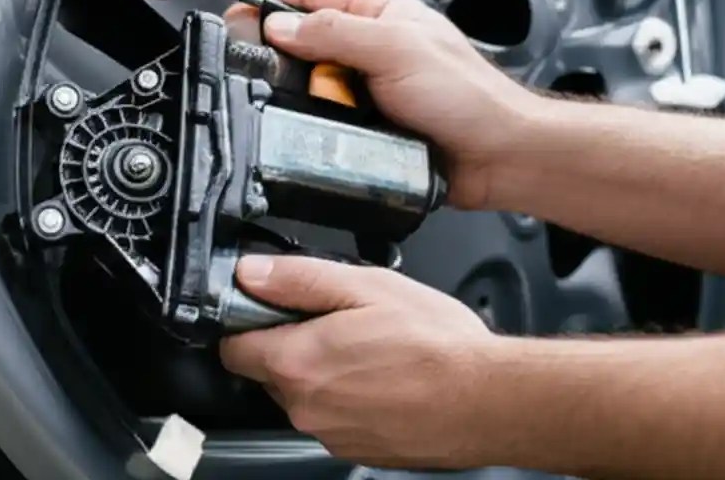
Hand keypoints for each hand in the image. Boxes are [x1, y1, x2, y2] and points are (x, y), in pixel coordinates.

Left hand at [219, 255, 503, 468]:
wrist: (491, 402)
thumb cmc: (438, 346)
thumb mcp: (367, 287)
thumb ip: (299, 279)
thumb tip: (251, 274)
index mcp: (297, 363)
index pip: (233, 348)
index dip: (248, 323)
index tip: (271, 309)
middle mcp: (305, 408)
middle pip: (268, 372)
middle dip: (291, 346)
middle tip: (337, 323)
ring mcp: (330, 435)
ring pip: (303, 396)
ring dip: (323, 373)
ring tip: (370, 351)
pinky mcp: (356, 450)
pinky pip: (333, 418)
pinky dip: (348, 399)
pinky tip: (383, 379)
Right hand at [224, 0, 539, 208]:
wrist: (498, 157)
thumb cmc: (469, 98)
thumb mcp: (394, 50)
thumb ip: (335, 33)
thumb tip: (281, 25)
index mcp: (379, 11)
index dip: (270, 3)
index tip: (238, 19)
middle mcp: (370, 45)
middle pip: (302, 42)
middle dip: (286, 59)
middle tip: (277, 73)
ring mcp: (366, 85)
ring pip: (309, 86)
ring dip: (305, 98)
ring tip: (317, 106)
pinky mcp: (364, 122)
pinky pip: (323, 121)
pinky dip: (317, 127)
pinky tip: (324, 131)